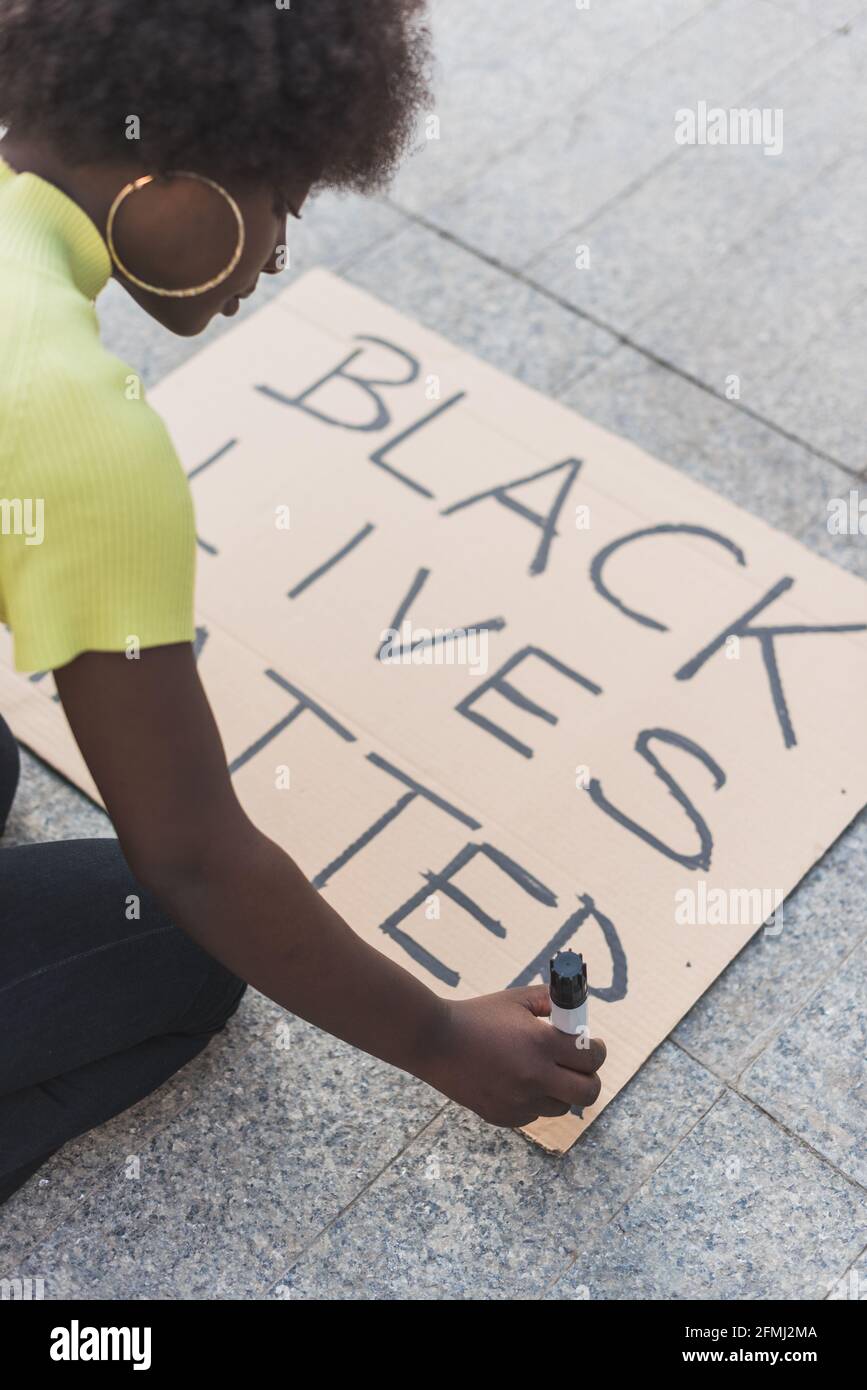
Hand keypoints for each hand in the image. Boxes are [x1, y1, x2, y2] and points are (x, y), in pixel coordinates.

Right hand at [420, 985, 605, 1126]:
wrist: (435, 1042)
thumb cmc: (477, 1016)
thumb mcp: (516, 999)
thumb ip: (550, 1001)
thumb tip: (574, 1011)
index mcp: (542, 1044)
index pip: (591, 1057)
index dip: (597, 1051)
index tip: (592, 1045)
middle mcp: (535, 1077)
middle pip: (588, 1093)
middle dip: (589, 1078)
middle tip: (579, 1067)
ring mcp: (519, 1102)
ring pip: (561, 1106)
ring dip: (560, 1091)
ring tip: (543, 1072)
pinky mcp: (503, 1116)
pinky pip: (533, 1114)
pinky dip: (533, 1101)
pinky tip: (517, 1081)